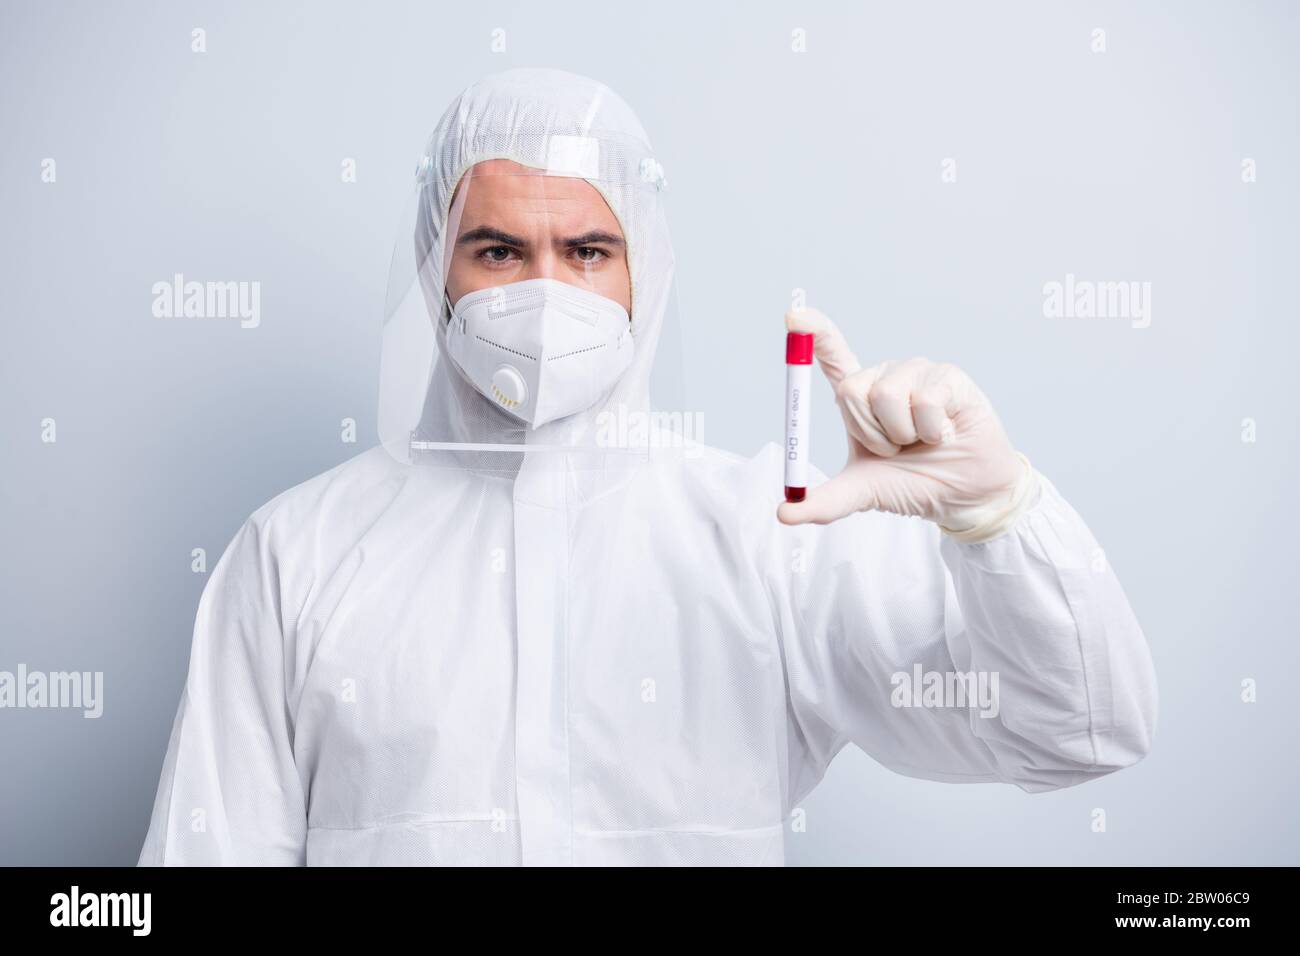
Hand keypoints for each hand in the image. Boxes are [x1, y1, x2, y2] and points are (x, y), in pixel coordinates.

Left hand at [776, 308, 1033, 533]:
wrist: (962, 494)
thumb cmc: (913, 483)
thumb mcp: (862, 494)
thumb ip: (823, 502)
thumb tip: (784, 514)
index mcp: (860, 396)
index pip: (832, 357)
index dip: (814, 335)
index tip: (794, 316)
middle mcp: (885, 377)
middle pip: (852, 390)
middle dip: (870, 433)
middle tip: (896, 448)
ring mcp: (917, 372)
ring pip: (887, 396)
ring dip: (902, 434)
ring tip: (922, 440)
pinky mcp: (949, 376)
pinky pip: (924, 400)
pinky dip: (932, 430)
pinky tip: (944, 432)